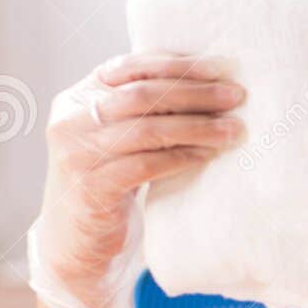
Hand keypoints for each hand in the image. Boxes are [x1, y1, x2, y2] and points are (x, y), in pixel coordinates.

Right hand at [27, 51, 246, 307]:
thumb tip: (209, 80)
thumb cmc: (109, 181)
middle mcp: (71, 120)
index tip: (220, 68)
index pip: (131, 67)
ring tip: (233, 130)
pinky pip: (145, 165)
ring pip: (147, 129)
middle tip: (237, 97)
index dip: (177, 65)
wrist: (78, 242)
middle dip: (195, 93)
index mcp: (78, 97)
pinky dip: (180, 157)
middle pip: (142, 95)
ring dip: (197, 127)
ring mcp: (76, 155)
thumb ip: (142, 108)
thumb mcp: (117, 136)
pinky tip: (208, 155)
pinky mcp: (91, 188)